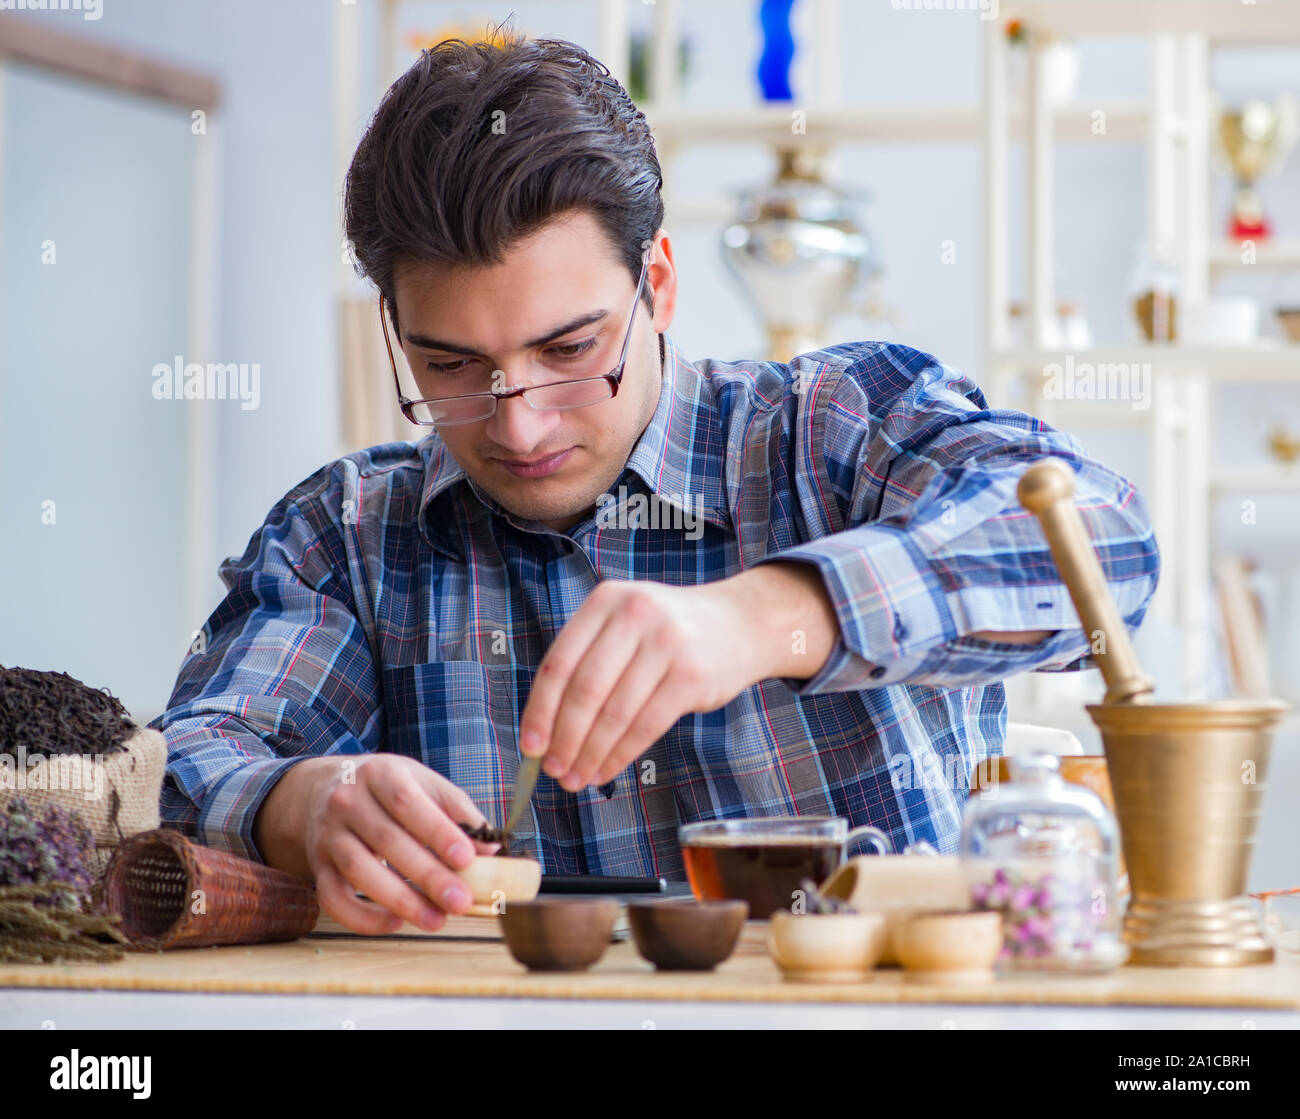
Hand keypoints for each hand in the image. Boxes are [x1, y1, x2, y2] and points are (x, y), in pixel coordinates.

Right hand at [256, 754, 500, 934]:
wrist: (323, 789)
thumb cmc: (387, 788)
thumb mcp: (423, 783)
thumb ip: (458, 812)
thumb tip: (491, 849)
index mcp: (380, 774)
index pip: (407, 802)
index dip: (437, 832)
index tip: (466, 859)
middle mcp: (348, 802)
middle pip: (387, 841)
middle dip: (427, 875)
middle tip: (461, 901)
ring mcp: (329, 835)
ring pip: (359, 871)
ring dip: (400, 900)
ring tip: (436, 920)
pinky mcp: (318, 866)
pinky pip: (334, 897)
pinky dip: (361, 917)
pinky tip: (395, 923)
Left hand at [517, 566, 833, 793]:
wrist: (743, 623)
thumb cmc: (670, 632)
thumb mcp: (626, 622)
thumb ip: (588, 659)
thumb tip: (545, 728)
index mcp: (606, 600)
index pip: (559, 663)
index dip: (539, 710)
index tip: (529, 746)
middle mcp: (635, 615)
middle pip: (584, 690)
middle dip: (563, 738)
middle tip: (551, 769)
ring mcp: (666, 644)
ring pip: (614, 713)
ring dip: (590, 754)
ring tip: (575, 778)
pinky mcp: (691, 676)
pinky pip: (645, 726)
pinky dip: (620, 755)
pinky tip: (606, 771)